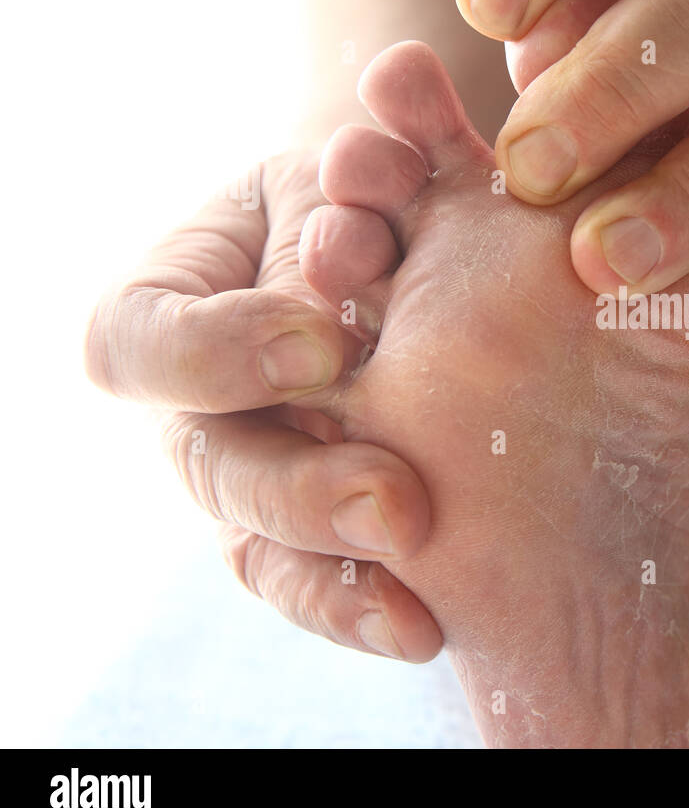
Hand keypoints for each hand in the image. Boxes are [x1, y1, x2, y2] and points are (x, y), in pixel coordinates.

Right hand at [85, 152, 441, 661]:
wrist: (397, 244)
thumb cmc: (352, 198)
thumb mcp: (336, 178)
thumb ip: (342, 202)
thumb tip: (346, 250)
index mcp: (168, 307)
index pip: (148, 345)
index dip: (225, 353)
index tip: (324, 345)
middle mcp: (197, 406)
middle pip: (213, 471)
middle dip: (302, 493)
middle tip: (396, 508)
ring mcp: (248, 473)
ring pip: (258, 548)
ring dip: (334, 580)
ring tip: (413, 616)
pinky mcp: (305, 529)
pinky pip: (315, 587)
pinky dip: (362, 611)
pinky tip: (420, 629)